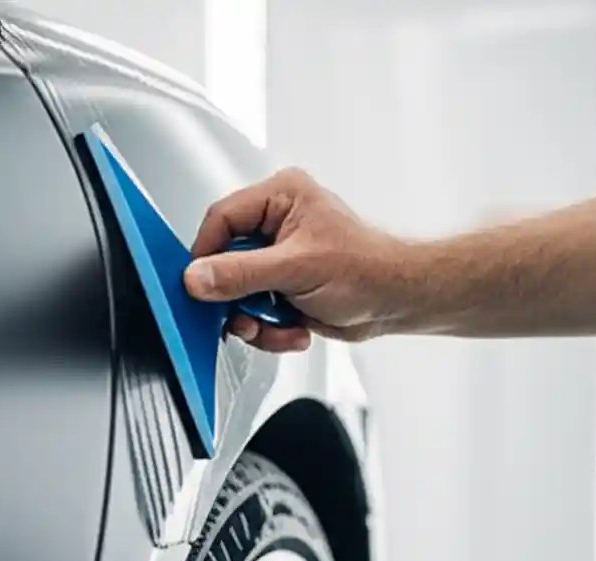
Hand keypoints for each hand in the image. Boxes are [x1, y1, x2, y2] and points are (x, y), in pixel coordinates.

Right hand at [184, 168, 409, 351]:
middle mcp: (276, 222)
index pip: (222, 219)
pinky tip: (295, 328)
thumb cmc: (368, 270)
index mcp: (281, 196)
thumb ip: (242, 274)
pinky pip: (254, 309)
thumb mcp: (297, 269)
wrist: (397, 302)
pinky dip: (270, 328)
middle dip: (238, 298)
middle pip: (225, 260)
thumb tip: (199, 277)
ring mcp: (278, 256)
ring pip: (237, 292)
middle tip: (247, 316)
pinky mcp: (281, 285)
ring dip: (255, 319)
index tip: (200, 286)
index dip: (206, 255)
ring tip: (279, 324)